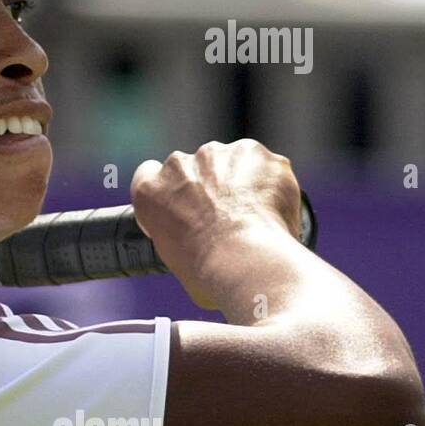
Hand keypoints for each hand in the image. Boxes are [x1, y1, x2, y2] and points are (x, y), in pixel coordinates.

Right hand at [131, 139, 302, 309]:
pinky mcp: (253, 153)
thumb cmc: (208, 272)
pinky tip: (275, 209)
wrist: (245, 259)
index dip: (170, 193)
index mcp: (149, 190)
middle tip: (226, 219)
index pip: (150, 176)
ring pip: (230, 162)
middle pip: (192, 168)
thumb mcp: (172, 258)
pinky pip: (263, 165)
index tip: (184, 210)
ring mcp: (216, 155)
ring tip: (255, 217)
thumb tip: (201, 245)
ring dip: (239, 180)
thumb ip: (180, 235)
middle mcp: (177, 165)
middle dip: (208, 187)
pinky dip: (270, 182)